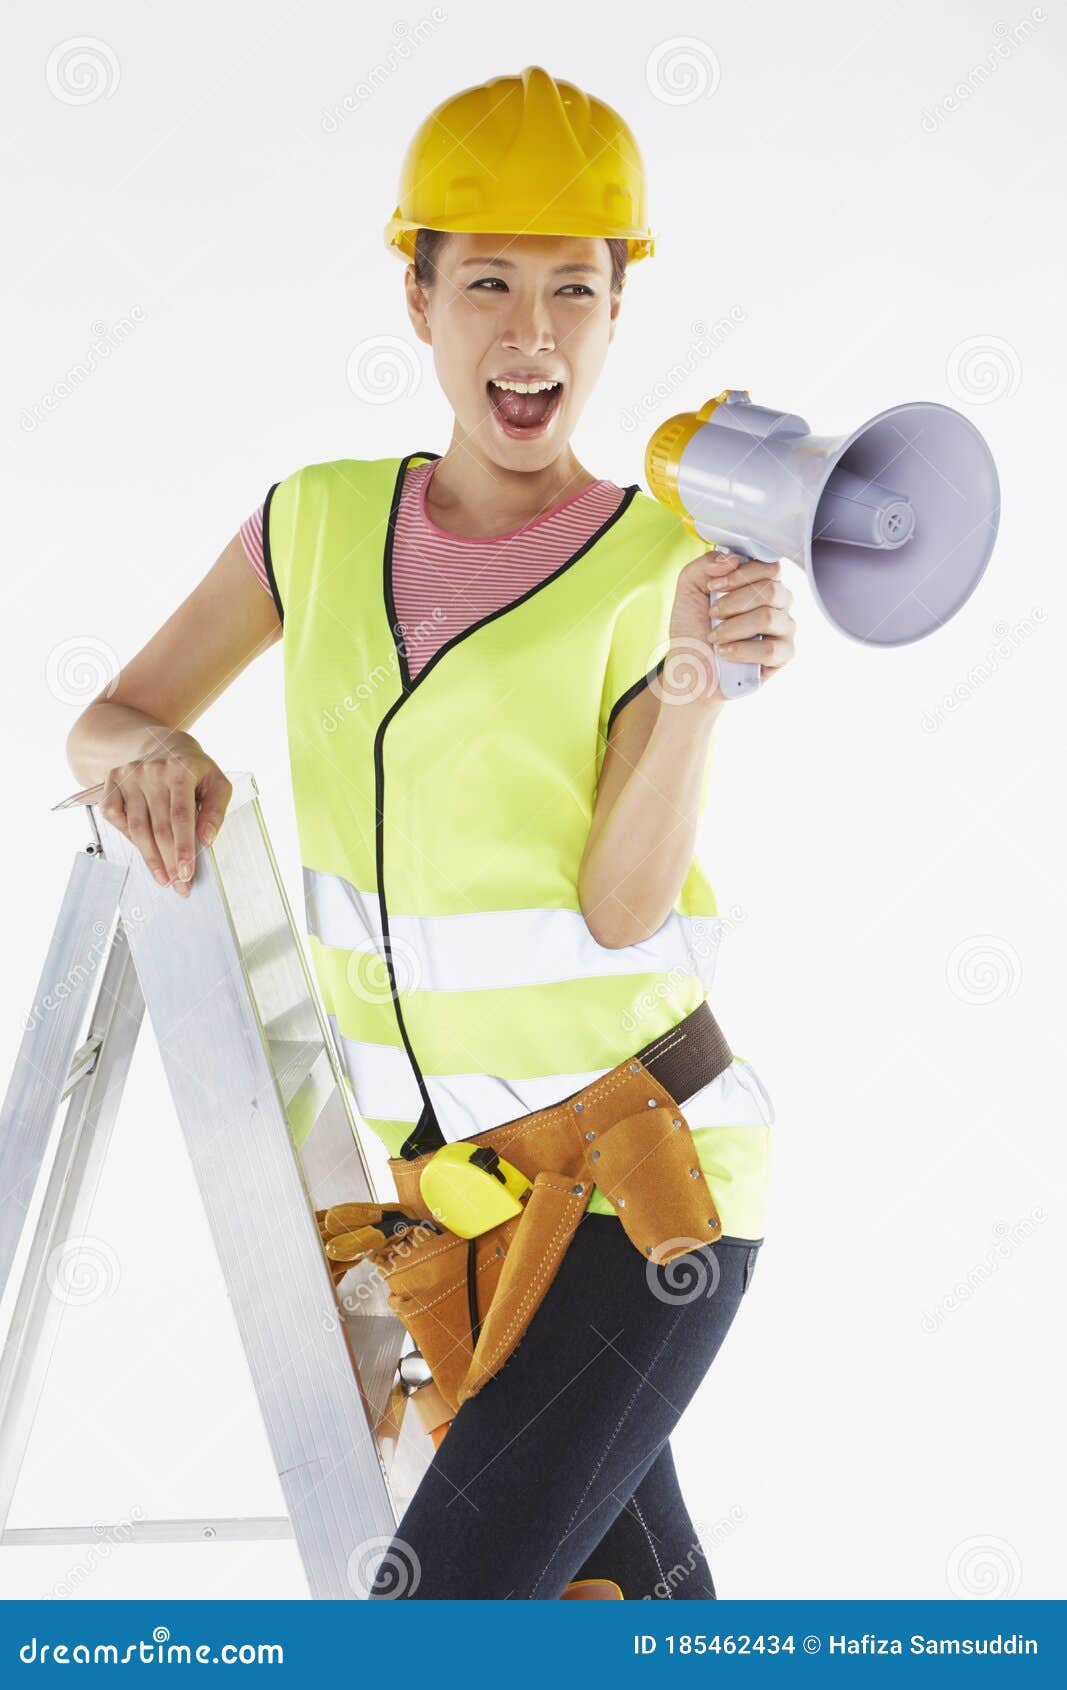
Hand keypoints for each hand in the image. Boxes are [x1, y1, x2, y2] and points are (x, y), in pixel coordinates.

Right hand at [99, 738, 232, 896]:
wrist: (163, 743)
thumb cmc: (194, 769)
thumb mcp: (217, 782)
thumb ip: (216, 810)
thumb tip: (206, 839)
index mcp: (180, 770)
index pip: (181, 817)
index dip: (183, 848)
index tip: (186, 872)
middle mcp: (152, 772)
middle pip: (159, 827)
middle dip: (169, 861)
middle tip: (178, 884)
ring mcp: (130, 776)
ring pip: (137, 827)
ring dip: (150, 857)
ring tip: (162, 877)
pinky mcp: (113, 781)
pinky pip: (115, 817)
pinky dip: (128, 837)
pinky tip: (143, 850)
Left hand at [668, 550, 795, 702]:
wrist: (689, 669)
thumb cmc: (692, 632)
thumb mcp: (688, 591)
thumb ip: (704, 565)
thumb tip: (731, 559)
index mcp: (759, 583)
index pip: (770, 566)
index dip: (741, 574)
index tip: (713, 586)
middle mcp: (777, 603)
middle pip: (771, 589)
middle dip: (733, 602)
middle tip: (712, 614)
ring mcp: (783, 629)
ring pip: (768, 618)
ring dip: (733, 628)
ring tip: (715, 637)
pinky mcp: (783, 655)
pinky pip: (770, 649)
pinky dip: (741, 650)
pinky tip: (726, 653)